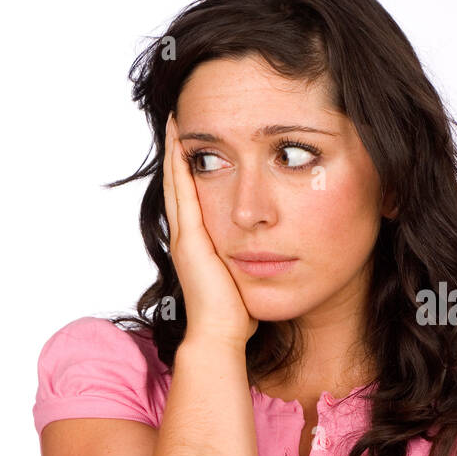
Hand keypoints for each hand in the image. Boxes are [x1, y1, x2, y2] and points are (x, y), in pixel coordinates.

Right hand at [164, 111, 259, 347]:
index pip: (197, 198)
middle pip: (182, 184)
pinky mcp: (189, 238)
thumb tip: (279, 259)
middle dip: (182, 153)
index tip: (201, 145)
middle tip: (181, 119)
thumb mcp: (248, 280)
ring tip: (177, 119)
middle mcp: (188, 236)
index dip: (195, 171)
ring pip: (179, 182)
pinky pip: (183, 192)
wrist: (221, 336)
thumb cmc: (239, 317)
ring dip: (177, 150)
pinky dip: (180, 164)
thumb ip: (256, 265)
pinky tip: (182, 140)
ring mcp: (186, 236)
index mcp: (202, 245)